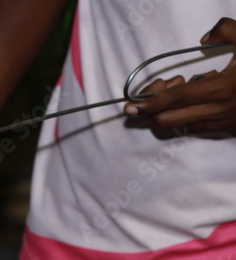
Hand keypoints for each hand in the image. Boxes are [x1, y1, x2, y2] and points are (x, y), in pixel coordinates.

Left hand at [123, 18, 235, 133]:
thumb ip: (227, 30)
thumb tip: (205, 37)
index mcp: (220, 89)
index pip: (174, 99)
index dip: (148, 102)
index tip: (130, 103)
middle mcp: (216, 111)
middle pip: (166, 121)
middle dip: (153, 109)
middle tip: (160, 88)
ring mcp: (219, 124)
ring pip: (177, 127)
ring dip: (168, 113)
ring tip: (181, 89)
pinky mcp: (223, 132)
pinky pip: (192, 129)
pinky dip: (183, 117)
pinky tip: (195, 99)